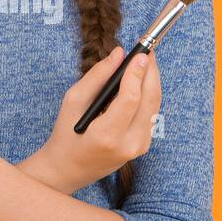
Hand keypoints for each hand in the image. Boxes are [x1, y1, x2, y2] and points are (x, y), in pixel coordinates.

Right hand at [35, 46, 161, 193]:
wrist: (69, 169)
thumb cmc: (67, 134)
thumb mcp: (73, 101)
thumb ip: (97, 76)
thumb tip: (118, 54)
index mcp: (106, 135)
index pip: (130, 99)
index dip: (137, 73)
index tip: (141, 53)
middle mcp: (128, 144)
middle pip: (150, 101)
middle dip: (151, 72)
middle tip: (147, 51)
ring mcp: (139, 147)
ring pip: (155, 106)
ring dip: (152, 81)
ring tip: (145, 61)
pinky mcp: (143, 146)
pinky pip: (151, 114)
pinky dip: (149, 95)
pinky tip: (142, 81)